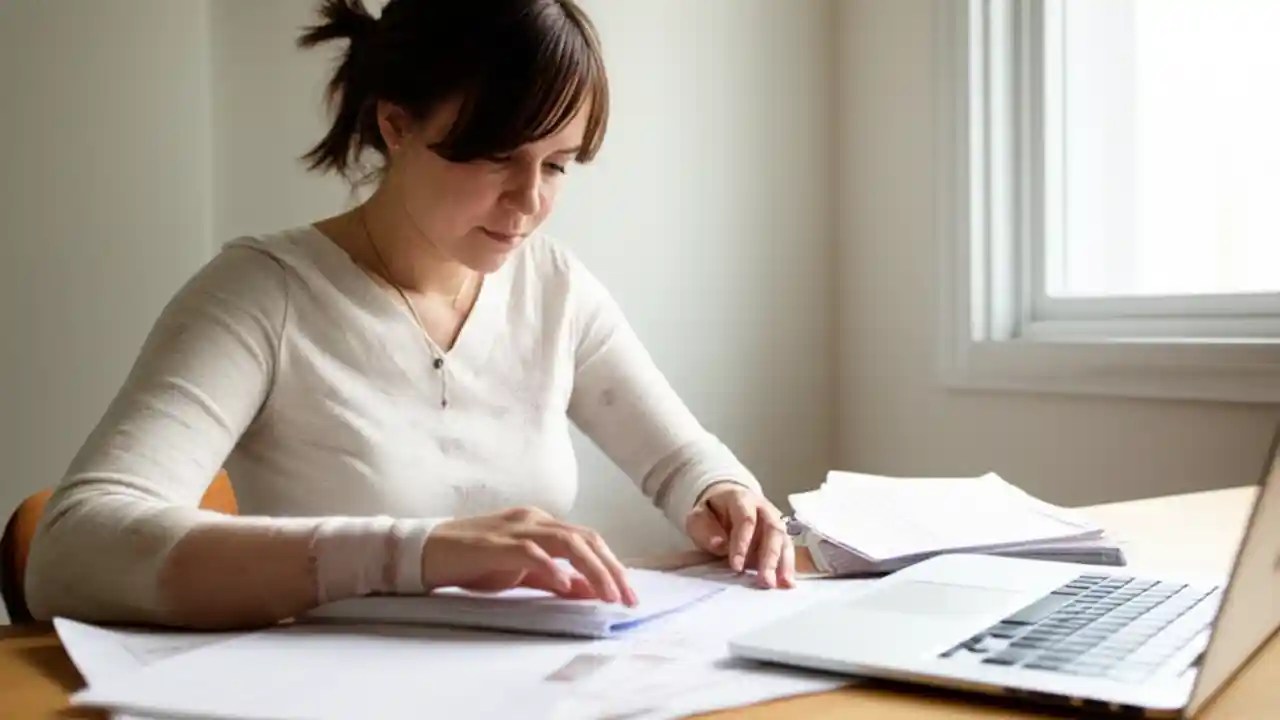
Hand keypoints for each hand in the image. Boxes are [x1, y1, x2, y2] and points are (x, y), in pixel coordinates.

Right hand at [421, 507, 637, 605]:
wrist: (427, 552)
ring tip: (607, 595)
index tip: (628, 593)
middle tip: (628, 599)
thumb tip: (588, 591)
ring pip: (567, 542)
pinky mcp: (496, 543)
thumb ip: (554, 579)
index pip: (589, 540)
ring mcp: (516, 528)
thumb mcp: (521, 573)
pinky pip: (530, 552)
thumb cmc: (473, 561)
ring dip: (592, 569)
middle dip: (612, 569)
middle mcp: (535, 519)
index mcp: (542, 524)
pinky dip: (551, 567)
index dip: (612, 565)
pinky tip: (565, 585)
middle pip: (586, 539)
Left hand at [684, 482, 794, 588]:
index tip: (736, 566)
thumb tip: (720, 544)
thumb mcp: (698, 517)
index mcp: (741, 499)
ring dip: (783, 564)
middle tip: (764, 581)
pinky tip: (787, 583)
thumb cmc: (711, 513)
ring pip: (784, 540)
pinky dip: (788, 567)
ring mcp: (774, 521)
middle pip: (772, 530)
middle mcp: (763, 509)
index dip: (742, 543)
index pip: (746, 519)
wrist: (725, 502)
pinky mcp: (779, 536)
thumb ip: (705, 529)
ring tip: (782, 585)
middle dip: (770, 557)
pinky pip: (787, 550)